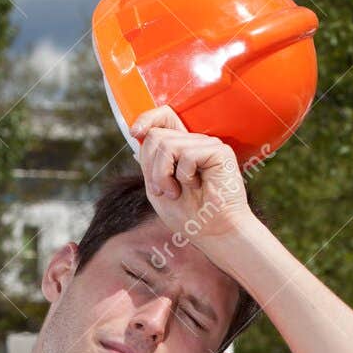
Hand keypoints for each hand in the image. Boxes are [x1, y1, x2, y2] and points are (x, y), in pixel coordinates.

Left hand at [129, 106, 251, 246]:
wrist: (214, 233)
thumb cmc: (189, 217)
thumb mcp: (157, 189)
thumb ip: (149, 163)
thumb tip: (139, 136)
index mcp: (181, 149)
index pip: (164, 119)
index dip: (146, 119)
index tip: (134, 132)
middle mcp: (195, 142)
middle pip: (157, 135)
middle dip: (152, 167)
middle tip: (163, 190)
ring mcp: (207, 145)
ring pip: (167, 144)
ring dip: (163, 175)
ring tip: (176, 193)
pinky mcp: (218, 151)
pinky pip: (186, 154)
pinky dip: (184, 176)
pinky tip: (197, 187)